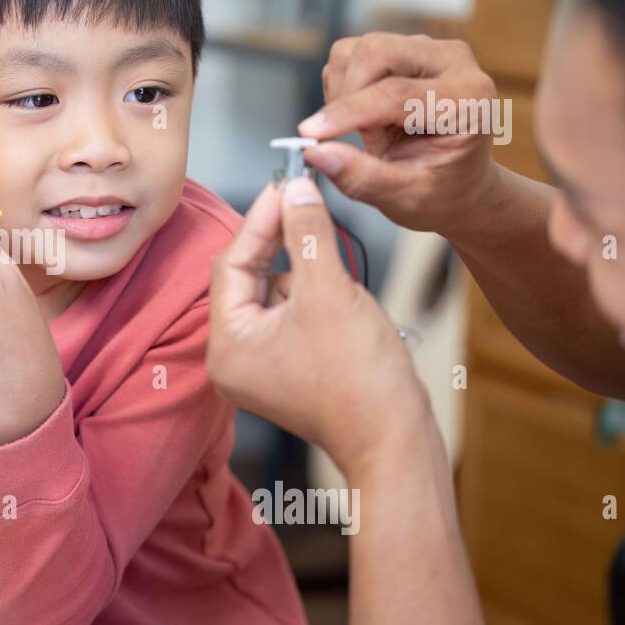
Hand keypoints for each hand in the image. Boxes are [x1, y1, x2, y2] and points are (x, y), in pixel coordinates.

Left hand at [207, 176, 435, 480]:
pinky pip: (291, 316)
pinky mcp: (289, 370)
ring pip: (273, 294)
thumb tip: (296, 189)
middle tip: (305, 201)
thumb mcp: (330, 290)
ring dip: (303, 269)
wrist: (396, 440)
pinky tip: (342, 294)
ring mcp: (261, 367)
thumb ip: (307, 234)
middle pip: (248, 278)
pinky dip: (314, 295)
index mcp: (227, 345)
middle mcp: (233, 359)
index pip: (231, 264)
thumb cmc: (360, 377)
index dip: (260, 219)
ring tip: (335, 264)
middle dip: (281, 243)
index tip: (286, 184)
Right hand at [300, 32, 501, 236]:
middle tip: (353, 138)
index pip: (396, 93)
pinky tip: (364, 116)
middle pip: (376, 53)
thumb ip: (361, 177)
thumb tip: (314, 153)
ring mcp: (427, 49)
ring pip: (357, 51)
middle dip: (346, 97)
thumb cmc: (440, 191)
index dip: (346, 113)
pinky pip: (349, 55)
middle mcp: (453, 62)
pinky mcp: (401, 48)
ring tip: (367, 131)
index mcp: (468, 99)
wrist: (459, 183)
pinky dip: (341, 87)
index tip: (309, 135)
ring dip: (343, 94)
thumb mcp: (404, 197)